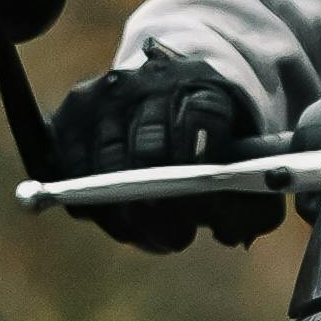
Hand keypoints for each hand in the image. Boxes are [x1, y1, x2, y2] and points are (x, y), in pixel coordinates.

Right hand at [27, 49, 283, 251]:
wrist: (165, 99)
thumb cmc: (211, 142)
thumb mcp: (243, 161)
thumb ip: (252, 201)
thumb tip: (228, 233)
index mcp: (199, 84)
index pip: (201, 119)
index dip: (201, 169)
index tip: (205, 209)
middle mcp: (146, 82)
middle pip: (148, 150)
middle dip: (164, 208)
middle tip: (180, 237)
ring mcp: (102, 97)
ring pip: (106, 169)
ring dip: (131, 218)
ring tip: (156, 238)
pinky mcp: (68, 117)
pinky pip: (73, 177)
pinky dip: (99, 211)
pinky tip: (126, 223)